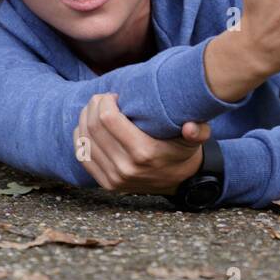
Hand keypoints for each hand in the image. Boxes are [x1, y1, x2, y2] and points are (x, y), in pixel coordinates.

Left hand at [72, 92, 209, 194]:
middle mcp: (126, 167)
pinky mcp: (106, 184)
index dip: (105, 102)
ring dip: (84, 119)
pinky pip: (82, 156)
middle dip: (93, 106)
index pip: (108, 120)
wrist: (180, 182)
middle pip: (94, 127)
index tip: (114, 96)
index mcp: (144, 152)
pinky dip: (80, 137)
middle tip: (101, 98)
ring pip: (84, 140)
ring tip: (94, 109)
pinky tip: (87, 125)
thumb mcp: (196, 139)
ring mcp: (114, 177)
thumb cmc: (184, 152)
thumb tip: (191, 127)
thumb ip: (199, 131)